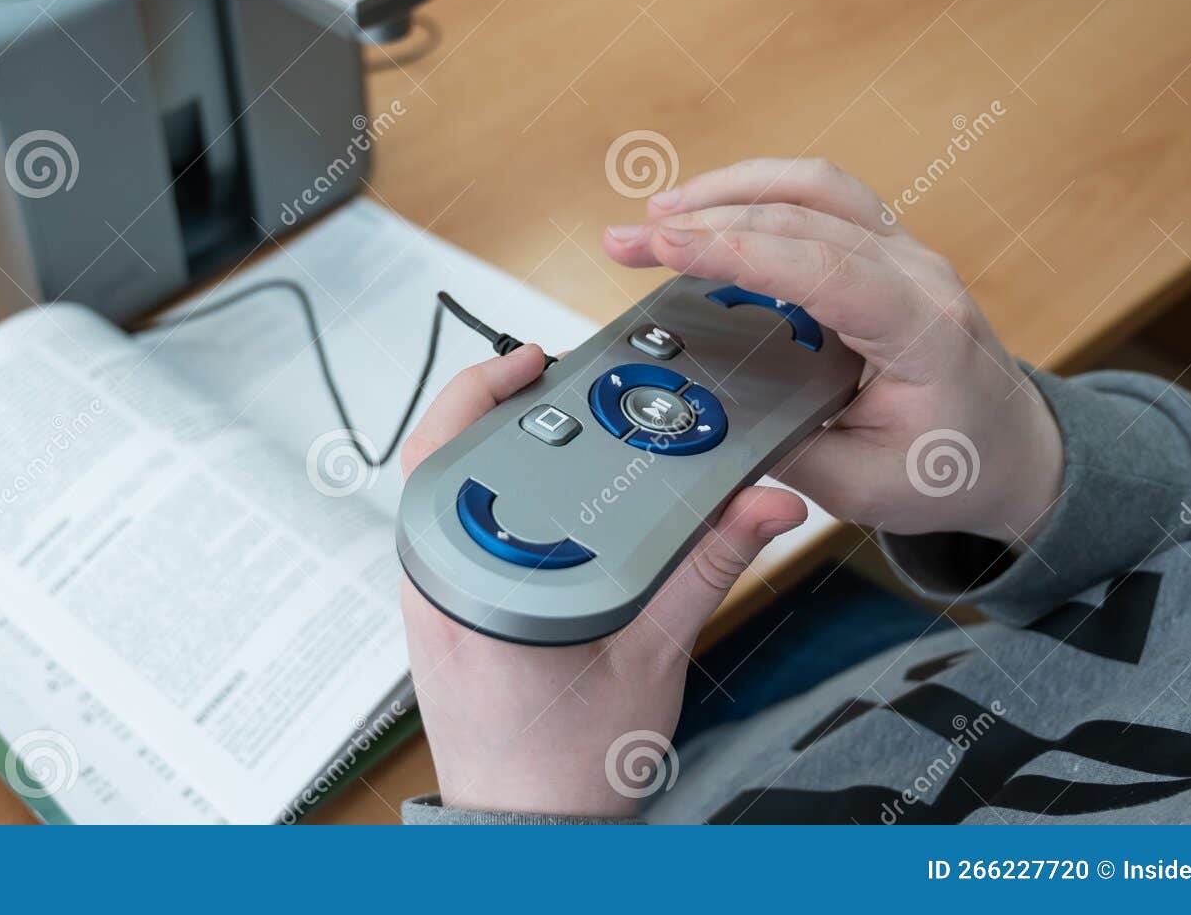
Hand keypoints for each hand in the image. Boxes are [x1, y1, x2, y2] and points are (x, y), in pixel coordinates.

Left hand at [399, 344, 807, 816]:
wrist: (531, 832)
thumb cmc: (570, 762)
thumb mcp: (652, 653)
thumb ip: (706, 567)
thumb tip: (763, 507)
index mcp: (466, 583)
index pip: (449, 451)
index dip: (487, 389)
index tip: (536, 359)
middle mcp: (429, 586)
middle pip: (438, 461)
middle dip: (489, 406)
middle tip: (545, 377)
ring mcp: (426, 606)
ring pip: (443, 499)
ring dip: (490, 453)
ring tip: (548, 426)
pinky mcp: (439, 622)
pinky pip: (453, 537)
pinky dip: (492, 501)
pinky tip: (539, 497)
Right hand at [603, 157, 1064, 542]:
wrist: (1013, 450)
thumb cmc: (951, 468)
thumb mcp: (862, 487)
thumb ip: (785, 449)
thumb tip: (710, 411)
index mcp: (924, 330)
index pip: (822, 268)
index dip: (736, 251)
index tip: (663, 247)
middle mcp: (919, 274)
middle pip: (806, 213)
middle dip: (705, 219)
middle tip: (626, 242)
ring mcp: (906, 252)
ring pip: (814, 187)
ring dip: (729, 191)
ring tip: (657, 217)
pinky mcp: (885, 249)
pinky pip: (821, 198)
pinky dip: (758, 195)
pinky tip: (708, 212)